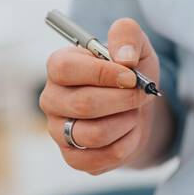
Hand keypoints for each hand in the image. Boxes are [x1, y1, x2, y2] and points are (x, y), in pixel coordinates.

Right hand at [39, 18, 159, 174]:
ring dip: (125, 122)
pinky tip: (128, 131)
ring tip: (133, 112)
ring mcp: (58, 131)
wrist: (137, 108)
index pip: (66, 69)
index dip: (102, 73)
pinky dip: (125, 145)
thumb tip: (124, 57)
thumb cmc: (130, 72)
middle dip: (123, 100)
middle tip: (142, 94)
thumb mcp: (135, 45)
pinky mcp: (72, 157)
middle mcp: (51, 99)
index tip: (131, 76)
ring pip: (93, 135)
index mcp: (59, 66)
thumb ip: (127, 35)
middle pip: (83, 104)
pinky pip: (99, 159)